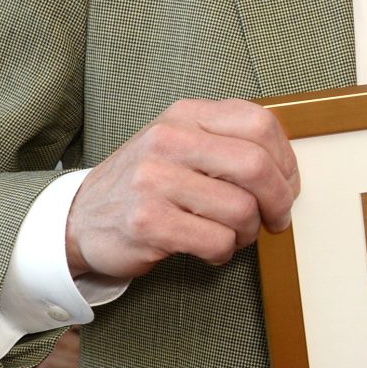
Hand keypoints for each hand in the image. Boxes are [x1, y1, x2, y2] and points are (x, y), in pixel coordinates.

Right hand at [65, 98, 298, 280]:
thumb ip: (227, 142)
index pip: (260, 124)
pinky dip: (224, 253)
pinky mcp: (147, 222)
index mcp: (185, 114)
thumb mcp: (179, 143)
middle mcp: (168, 140)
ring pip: (241, 209)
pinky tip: (210, 249)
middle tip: (276, 219)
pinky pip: (217, 241)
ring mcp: (154, 180)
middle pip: (256, 166)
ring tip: (233, 235)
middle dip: (279, 200)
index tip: (287, 185)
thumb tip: (287, 172)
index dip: (286, 160)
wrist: (79, 217)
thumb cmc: (145, 183)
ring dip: (248, 232)